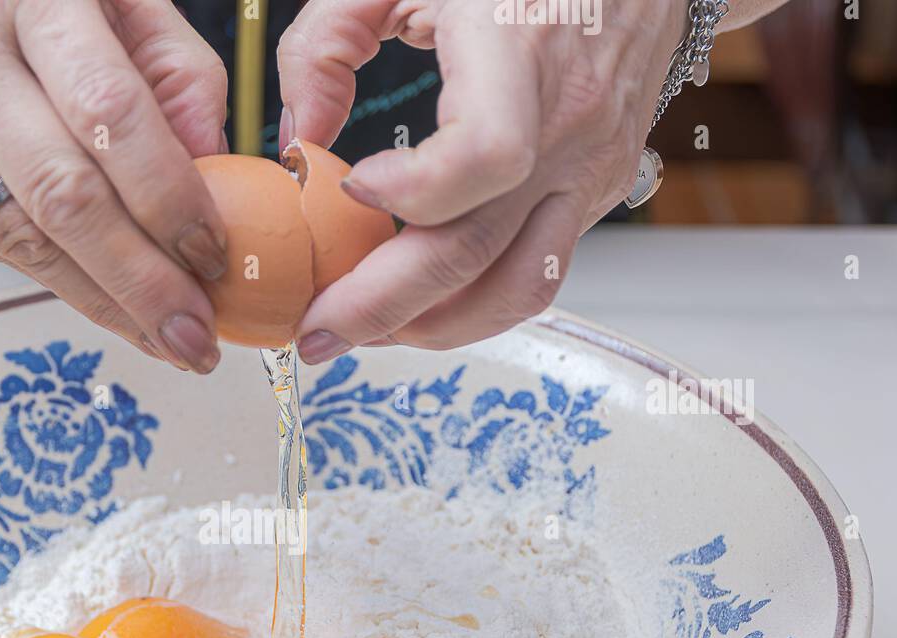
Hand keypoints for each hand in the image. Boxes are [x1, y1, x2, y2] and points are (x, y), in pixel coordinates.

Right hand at [0, 0, 228, 371]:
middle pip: (63, 199)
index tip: (214, 258)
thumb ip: (176, 75)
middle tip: (195, 340)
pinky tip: (103, 296)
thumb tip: (218, 179)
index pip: (109, 114)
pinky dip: (56, 276)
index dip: (168, 198)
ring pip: (24, 240)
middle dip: (141, 284)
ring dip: (104, 304)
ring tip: (162, 337)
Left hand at [278, 0, 689, 362]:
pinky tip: (420, 303)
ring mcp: (591, 169)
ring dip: (433, 326)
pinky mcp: (598, 194)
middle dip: (380, 308)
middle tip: (314, 333)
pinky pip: (535, 273)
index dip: (412, 193)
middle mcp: (569, 123)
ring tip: (366, 333)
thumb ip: (325, 44)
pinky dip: (473, 304)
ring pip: (517, 288)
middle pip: (475, 252)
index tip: (352, 187)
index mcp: (522, 49)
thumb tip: (298, 144)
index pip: (486, 155)